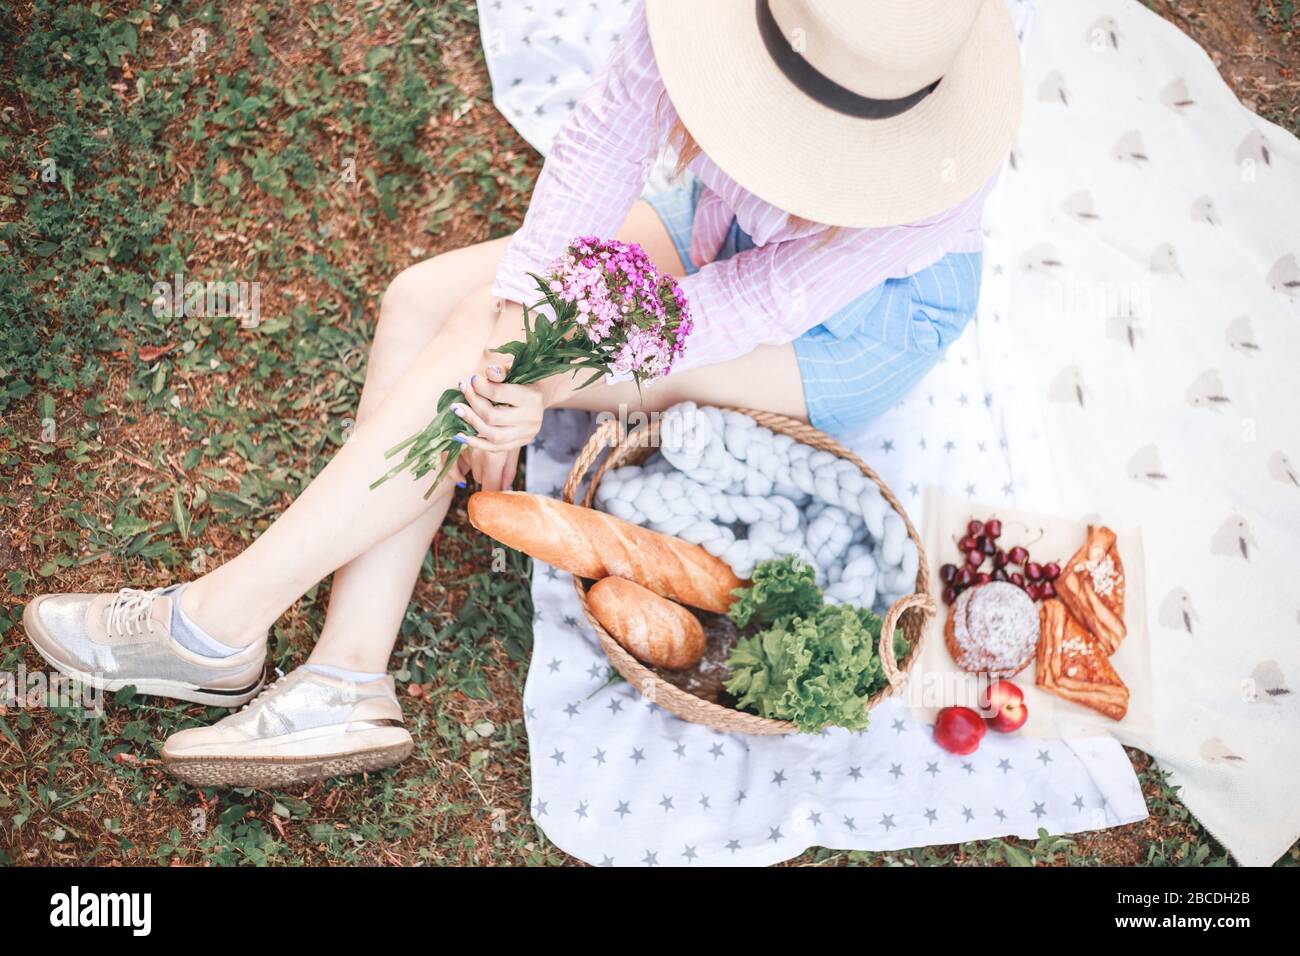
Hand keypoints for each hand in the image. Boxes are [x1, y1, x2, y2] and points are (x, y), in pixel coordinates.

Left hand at [452, 361, 544, 490]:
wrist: (538, 399)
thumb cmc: (523, 381)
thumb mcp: (515, 371)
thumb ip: (502, 371)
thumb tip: (488, 372)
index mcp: (532, 398)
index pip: (500, 394)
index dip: (480, 387)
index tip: (470, 380)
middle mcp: (531, 419)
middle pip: (492, 417)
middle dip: (473, 403)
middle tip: (462, 391)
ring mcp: (525, 435)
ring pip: (492, 435)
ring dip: (471, 422)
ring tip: (457, 409)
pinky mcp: (518, 444)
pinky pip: (493, 448)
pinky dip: (474, 442)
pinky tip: (459, 434)